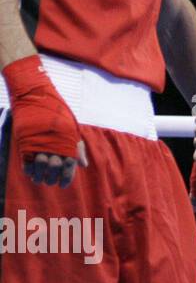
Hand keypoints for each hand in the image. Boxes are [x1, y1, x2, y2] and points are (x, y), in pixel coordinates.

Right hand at [2, 55, 88, 187]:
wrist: (37, 97)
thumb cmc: (57, 114)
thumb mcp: (71, 128)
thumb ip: (77, 147)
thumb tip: (83, 165)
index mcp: (68, 141)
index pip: (69, 165)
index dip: (66, 177)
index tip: (63, 185)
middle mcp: (54, 143)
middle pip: (54, 168)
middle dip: (52, 178)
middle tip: (50, 182)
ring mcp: (39, 142)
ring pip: (40, 166)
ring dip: (40, 175)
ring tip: (40, 180)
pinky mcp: (25, 141)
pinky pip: (26, 160)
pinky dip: (28, 169)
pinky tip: (30, 173)